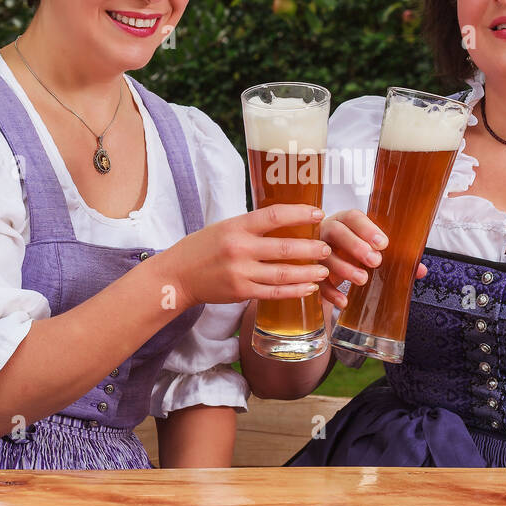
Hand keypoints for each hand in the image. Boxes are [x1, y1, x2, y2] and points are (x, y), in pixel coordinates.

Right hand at [168, 205, 331, 306]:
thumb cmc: (203, 247)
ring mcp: (241, 272)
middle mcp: (239, 249)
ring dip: (308, 272)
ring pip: (283, 273)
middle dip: (311, 248)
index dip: (300, 214)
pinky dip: (295, 290)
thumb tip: (287, 220)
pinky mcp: (241, 292)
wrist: (178, 275)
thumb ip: (252, 226)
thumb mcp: (225, 227)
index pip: (275, 215)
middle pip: (285, 247)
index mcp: (237, 227)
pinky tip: (309, 287)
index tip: (319, 214)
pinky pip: (274, 292)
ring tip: (325, 269)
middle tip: (327, 247)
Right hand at [318, 208, 427, 308]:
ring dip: (344, 268)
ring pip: (324, 256)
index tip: (383, 243)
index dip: (367, 229)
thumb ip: (395, 257)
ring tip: (362, 279)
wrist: (323, 260)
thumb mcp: (371, 250)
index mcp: (344, 221)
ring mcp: (315, 251)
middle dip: (356, 246)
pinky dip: (331, 293)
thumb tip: (420, 270)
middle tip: (375, 261)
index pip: (353, 217)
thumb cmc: (352, 251)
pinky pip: (317, 281)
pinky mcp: (308, 271)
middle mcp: (327, 231)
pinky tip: (344, 301)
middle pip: (337, 232)